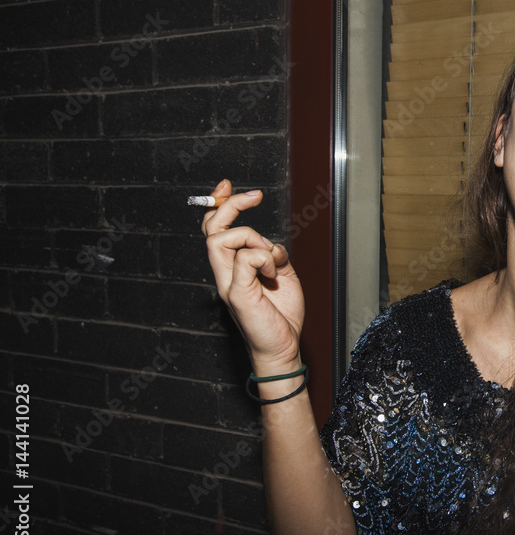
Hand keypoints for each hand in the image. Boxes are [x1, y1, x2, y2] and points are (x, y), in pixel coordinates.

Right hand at [201, 179, 304, 370]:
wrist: (283, 347)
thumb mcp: (282, 275)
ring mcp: (228, 284)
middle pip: (210, 229)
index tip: (229, 186)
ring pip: (219, 240)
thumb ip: (273, 254)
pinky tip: (273, 273)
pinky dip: (263, 257)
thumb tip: (270, 243)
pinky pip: (243, 260)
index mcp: (233, 267)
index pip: (215, 230)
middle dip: (229, 205)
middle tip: (254, 197)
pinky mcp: (237, 294)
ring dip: (250, 237)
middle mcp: (225, 273)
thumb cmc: (281, 315)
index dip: (219, 204)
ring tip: (269, 257)